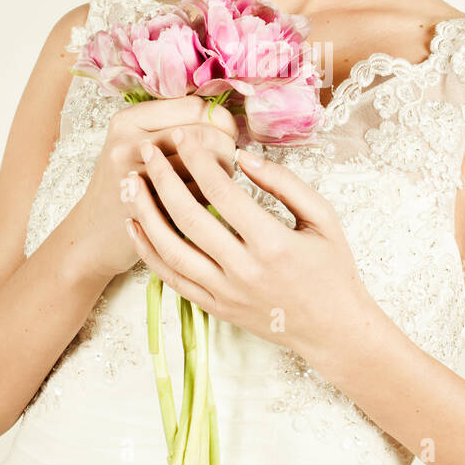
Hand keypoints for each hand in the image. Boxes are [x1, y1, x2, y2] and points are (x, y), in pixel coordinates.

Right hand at [69, 96, 237, 280]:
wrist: (94, 233)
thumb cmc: (125, 185)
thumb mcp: (136, 144)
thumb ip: (173, 125)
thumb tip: (225, 119)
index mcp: (129, 119)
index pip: (195, 107)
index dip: (222, 119)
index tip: (230, 132)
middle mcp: (128, 142)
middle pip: (204, 133)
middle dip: (228, 145)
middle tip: (230, 156)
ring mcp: (135, 175)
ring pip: (206, 164)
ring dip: (225, 170)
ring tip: (222, 175)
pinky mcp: (147, 206)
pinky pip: (198, 193)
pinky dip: (213, 194)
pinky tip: (209, 196)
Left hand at [124, 128, 370, 355]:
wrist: (333, 330)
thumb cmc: (332, 270)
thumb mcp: (323, 218)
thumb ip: (285, 184)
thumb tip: (244, 158)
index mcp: (273, 244)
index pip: (223, 192)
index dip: (199, 159)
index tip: (184, 135)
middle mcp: (244, 270)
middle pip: (189, 217)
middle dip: (163, 178)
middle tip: (148, 150)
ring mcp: (226, 293)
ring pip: (171, 250)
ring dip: (145, 213)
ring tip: (131, 182)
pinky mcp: (215, 308)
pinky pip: (172, 279)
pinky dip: (149, 252)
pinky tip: (135, 225)